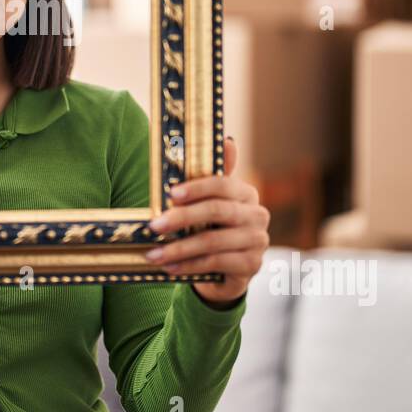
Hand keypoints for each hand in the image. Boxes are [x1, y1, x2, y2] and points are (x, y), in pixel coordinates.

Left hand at [144, 136, 269, 307]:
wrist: (224, 272)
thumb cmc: (210, 229)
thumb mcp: (207, 203)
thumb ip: (211, 177)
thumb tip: (226, 139)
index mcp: (246, 194)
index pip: (223, 184)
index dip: (197, 187)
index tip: (171, 193)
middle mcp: (258, 215)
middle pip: (217, 212)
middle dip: (181, 219)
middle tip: (154, 226)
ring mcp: (258, 241)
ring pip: (213, 242)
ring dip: (179, 249)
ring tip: (154, 253)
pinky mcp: (253, 265)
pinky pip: (216, 263)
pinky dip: (189, 266)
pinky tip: (170, 267)